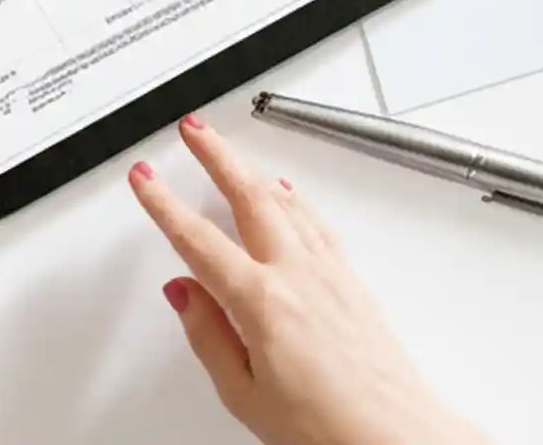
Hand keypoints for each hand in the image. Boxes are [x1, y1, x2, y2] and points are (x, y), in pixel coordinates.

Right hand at [130, 114, 485, 444]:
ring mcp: (330, 274)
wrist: (397, 440)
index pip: (198, 240)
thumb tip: (183, 293)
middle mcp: (298, 276)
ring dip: (254, 170)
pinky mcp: (353, 282)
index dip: (164, 204)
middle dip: (217, 156)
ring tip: (232, 151)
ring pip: (285, 203)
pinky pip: (317, 223)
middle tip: (194, 130)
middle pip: (248, 197)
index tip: (145, 178)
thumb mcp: (243, 393)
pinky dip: (295, 200)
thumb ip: (208, 335)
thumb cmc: (327, 430)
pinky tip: (289, 194)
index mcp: (261, 302)